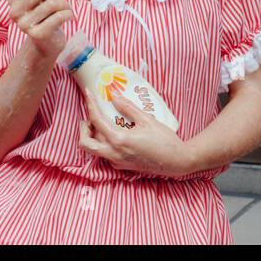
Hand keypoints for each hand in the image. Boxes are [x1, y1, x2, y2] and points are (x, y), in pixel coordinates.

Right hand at [6, 0, 71, 60]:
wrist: (46, 42)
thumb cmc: (44, 15)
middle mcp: (14, 11)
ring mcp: (24, 24)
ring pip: (52, 4)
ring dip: (65, 3)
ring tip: (65, 8)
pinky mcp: (37, 35)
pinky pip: (59, 17)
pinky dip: (69, 14)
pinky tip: (69, 16)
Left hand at [78, 92, 192, 176]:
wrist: (177, 162)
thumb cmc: (165, 140)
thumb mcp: (147, 120)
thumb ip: (128, 107)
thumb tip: (113, 95)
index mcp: (119, 140)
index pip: (96, 121)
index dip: (90, 105)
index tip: (88, 93)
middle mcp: (114, 154)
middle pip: (85, 143)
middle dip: (83, 128)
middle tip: (90, 116)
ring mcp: (117, 162)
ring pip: (94, 150)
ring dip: (92, 136)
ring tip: (101, 124)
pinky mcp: (122, 166)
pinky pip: (105, 154)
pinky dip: (103, 143)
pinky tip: (112, 133)